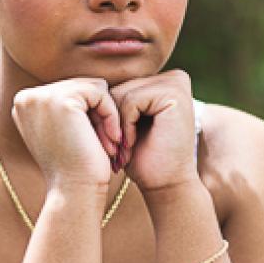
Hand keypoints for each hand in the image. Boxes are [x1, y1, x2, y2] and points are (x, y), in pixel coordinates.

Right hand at [10, 77, 120, 192]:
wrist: (74, 191)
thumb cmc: (75, 167)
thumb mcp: (64, 131)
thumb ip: (67, 106)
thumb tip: (94, 83)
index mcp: (23, 104)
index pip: (68, 90)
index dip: (88, 114)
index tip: (94, 142)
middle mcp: (26, 97)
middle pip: (80, 85)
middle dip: (97, 114)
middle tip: (106, 144)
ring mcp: (41, 97)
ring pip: (92, 87)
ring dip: (105, 115)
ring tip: (108, 142)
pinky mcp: (61, 100)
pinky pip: (99, 92)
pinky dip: (111, 115)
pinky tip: (111, 139)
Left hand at [103, 70, 198, 192]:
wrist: (166, 185)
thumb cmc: (143, 159)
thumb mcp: (127, 125)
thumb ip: (118, 100)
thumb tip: (87, 83)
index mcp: (164, 82)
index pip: (121, 87)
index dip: (111, 116)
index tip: (112, 141)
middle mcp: (173, 78)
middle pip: (120, 88)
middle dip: (113, 121)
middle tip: (116, 148)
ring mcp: (176, 83)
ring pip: (122, 94)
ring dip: (117, 125)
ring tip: (124, 148)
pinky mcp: (173, 94)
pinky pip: (131, 101)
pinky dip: (126, 125)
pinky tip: (132, 143)